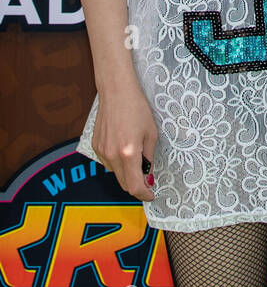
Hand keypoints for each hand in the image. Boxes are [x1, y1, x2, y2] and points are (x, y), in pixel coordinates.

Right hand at [91, 77, 157, 202]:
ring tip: (136, 158)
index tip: (151, 194)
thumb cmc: (136, 108)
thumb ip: (149, 157)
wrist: (116, 91)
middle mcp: (112, 155)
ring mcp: (101, 151)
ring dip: (126, 173)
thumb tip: (148, 174)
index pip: (134, 186)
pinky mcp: (95, 146)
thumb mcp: (150, 133)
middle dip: (136, 185)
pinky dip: (117, 163)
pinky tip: (124, 148)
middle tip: (147, 180)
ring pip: (115, 174)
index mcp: (128, 153)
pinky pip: (108, 163)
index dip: (144, 194)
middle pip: (123, 184)